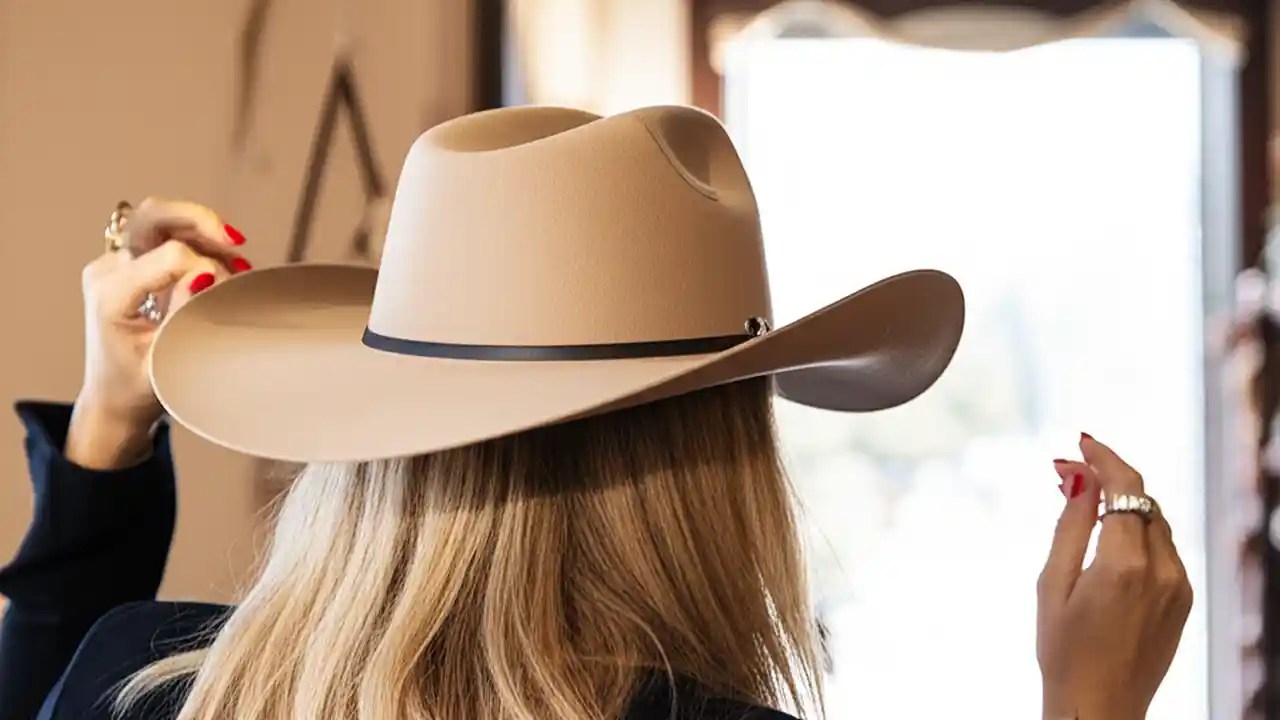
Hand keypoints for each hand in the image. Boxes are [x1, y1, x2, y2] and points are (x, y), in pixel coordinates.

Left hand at [68, 198, 250, 468]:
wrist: (114, 399)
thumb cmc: (137, 388)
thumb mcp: (164, 361)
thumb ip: (183, 315)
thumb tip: (206, 274)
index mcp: (111, 296)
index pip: (167, 257)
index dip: (205, 267)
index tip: (224, 292)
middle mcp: (108, 271)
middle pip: (152, 216)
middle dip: (199, 220)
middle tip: (234, 241)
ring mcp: (116, 264)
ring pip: (159, 218)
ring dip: (201, 227)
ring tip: (233, 255)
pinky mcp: (129, 264)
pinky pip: (163, 233)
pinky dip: (196, 238)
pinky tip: (221, 259)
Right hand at [1037, 436, 1192, 719]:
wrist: (1099, 707)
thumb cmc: (1065, 651)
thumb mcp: (1052, 583)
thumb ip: (1070, 525)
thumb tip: (1079, 477)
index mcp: (1124, 564)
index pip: (1125, 487)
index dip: (1103, 457)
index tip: (1079, 441)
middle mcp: (1162, 570)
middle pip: (1143, 499)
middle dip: (1108, 477)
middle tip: (1066, 470)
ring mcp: (1178, 586)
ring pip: (1155, 522)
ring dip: (1123, 503)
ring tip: (1081, 498)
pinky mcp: (1182, 600)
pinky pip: (1163, 549)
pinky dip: (1137, 531)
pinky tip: (1107, 535)